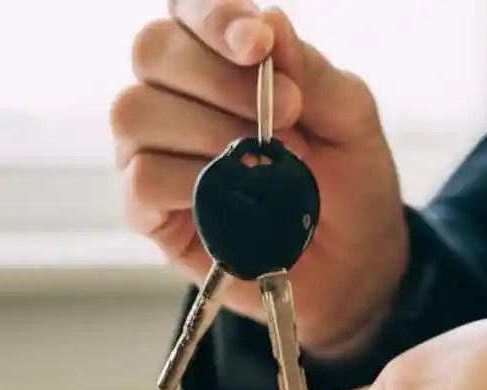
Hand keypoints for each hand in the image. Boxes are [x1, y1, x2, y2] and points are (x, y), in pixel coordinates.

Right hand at [114, 0, 408, 355]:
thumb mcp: (350, 118)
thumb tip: (270, 21)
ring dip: (205, 129)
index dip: (212, 14)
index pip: (186, 9)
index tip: (257, 43)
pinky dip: (191, 182)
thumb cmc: (347, 183)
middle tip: (285, 111)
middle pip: (151, 51)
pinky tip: (233, 193)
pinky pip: (143, 179)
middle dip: (216, 75)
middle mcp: (172, 96)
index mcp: (217, 58)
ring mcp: (152, 152)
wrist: (351, 266)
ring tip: (264, 158)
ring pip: (135, 112)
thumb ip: (311, 70)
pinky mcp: (148, 210)